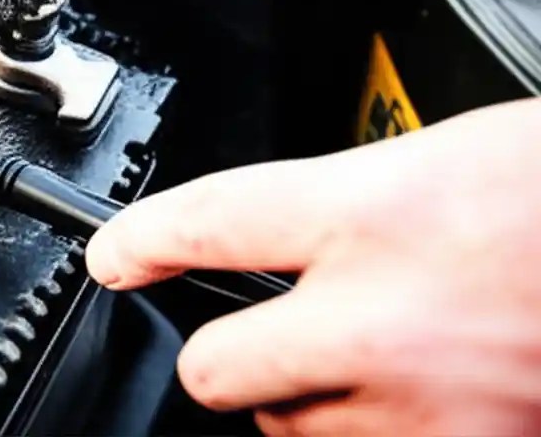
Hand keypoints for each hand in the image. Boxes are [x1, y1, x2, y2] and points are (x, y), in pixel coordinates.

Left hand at [86, 97, 540, 435]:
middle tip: (269, 329)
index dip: (142, 240)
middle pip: (219, 365)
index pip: (210, 220)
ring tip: (393, 358)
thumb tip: (277, 238)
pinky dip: (383, 436)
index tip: (114, 257)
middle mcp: (388, 317)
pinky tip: (432, 396)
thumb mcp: (454, 161)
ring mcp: (433, 410)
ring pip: (291, 433)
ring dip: (317, 403)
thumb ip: (352, 205)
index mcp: (382, 207)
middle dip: (232, 352)